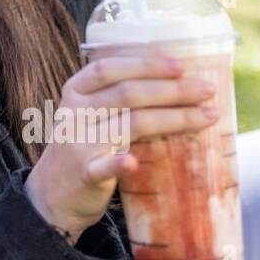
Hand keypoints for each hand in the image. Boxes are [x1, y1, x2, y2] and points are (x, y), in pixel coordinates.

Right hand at [23, 51, 216, 241]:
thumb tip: (173, 79)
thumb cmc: (82, 146)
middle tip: (207, 90)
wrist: (52, 194)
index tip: (180, 65)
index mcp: (75, 92)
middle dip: (173, 90)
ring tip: (207, 115)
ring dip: (174, 119)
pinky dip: (119, 163)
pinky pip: (103, 167)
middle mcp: (75, 114)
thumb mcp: (87, 113)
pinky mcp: (85, 175)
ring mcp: (78, 144)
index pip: (109, 69)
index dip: (145, 64)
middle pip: (128, 94)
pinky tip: (135, 162)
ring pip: (130, 125)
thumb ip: (115, 97)